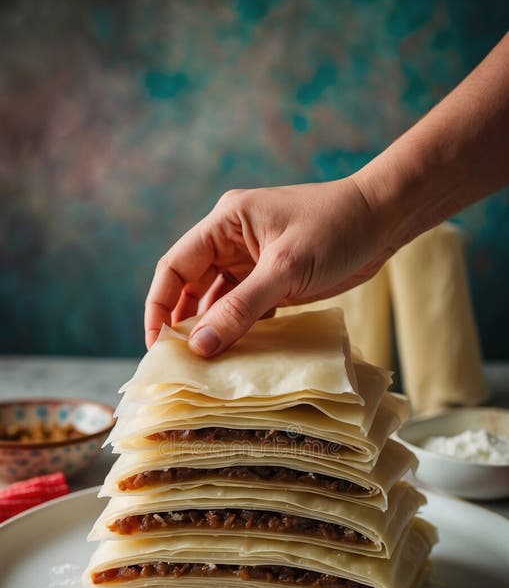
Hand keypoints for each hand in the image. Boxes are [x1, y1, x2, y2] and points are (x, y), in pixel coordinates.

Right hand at [144, 177, 393, 355]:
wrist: (384, 219)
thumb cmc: (336, 230)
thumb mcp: (286, 270)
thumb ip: (241, 308)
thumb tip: (201, 346)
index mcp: (225, 223)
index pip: (175, 266)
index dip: (160, 306)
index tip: (157, 346)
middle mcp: (232, 240)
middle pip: (192, 287)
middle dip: (183, 323)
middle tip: (178, 365)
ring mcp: (253, 261)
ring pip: (219, 301)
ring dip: (212, 330)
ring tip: (205, 367)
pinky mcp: (275, 280)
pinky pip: (245, 308)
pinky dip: (239, 330)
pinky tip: (235, 356)